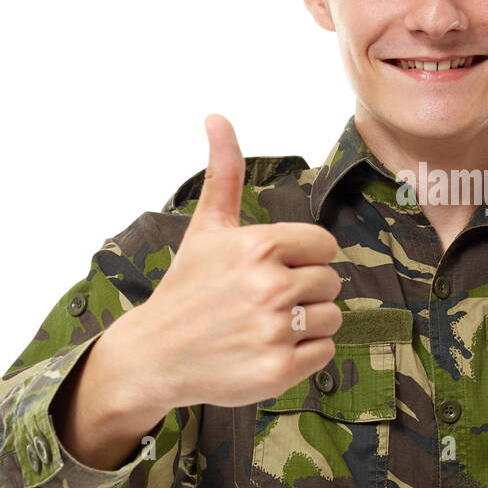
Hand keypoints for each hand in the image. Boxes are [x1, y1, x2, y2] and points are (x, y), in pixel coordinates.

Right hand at [116, 113, 342, 413]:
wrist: (155, 355)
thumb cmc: (188, 287)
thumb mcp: (206, 227)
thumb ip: (224, 173)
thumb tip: (217, 117)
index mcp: (260, 245)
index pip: (325, 246)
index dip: (304, 258)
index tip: (273, 269)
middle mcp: (269, 286)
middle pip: (331, 282)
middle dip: (304, 291)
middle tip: (264, 302)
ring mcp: (275, 330)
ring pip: (332, 318)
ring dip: (307, 324)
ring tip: (266, 326)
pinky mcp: (279, 370)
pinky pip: (325, 353)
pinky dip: (304, 355)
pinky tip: (268, 349)